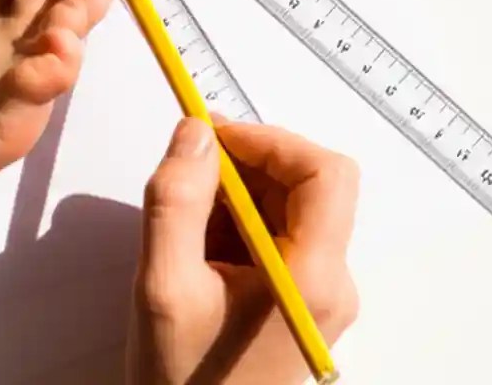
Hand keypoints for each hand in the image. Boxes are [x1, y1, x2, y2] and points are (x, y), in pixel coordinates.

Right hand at [128, 118, 359, 384]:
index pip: (325, 174)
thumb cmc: (182, 376)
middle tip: (185, 165)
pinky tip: (194, 245)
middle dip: (245, 165)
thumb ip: (176, 201)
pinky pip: (275, 236)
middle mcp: (330, 282)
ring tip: (182, 216)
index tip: (212, 136)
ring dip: (235, 193)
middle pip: (307, 187)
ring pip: (288, 208)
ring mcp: (317, 293)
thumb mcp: (162, 285)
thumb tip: (195, 132)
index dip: (270, 141)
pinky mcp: (297, 300)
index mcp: (312, 278)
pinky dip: (235, 222)